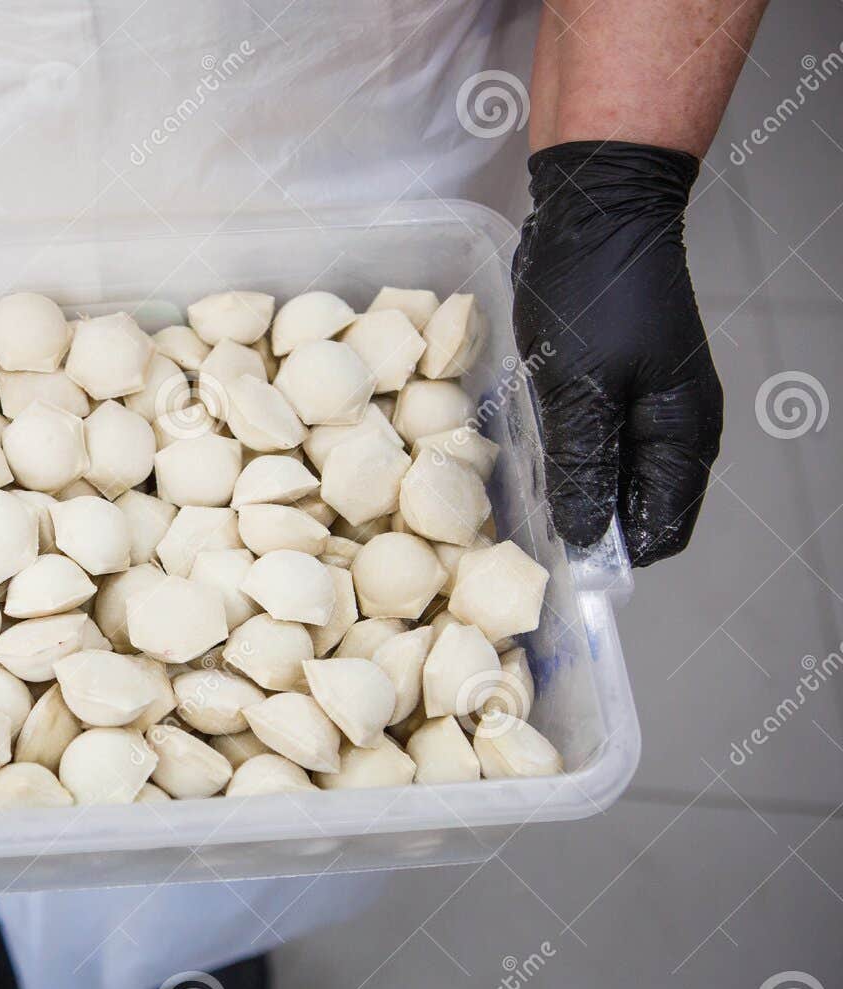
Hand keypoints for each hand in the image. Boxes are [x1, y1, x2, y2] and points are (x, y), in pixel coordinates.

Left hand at [511, 141, 721, 566]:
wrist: (594, 210)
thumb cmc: (595, 291)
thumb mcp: (582, 389)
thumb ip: (585, 468)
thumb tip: (586, 538)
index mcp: (682, 437)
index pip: (660, 532)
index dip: (612, 558)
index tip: (556, 568)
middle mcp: (671, 430)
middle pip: (631, 510)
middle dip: (585, 526)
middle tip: (523, 534)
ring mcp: (641, 407)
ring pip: (605, 477)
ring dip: (569, 490)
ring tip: (517, 497)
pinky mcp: (609, 385)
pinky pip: (587, 441)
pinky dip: (560, 453)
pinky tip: (521, 453)